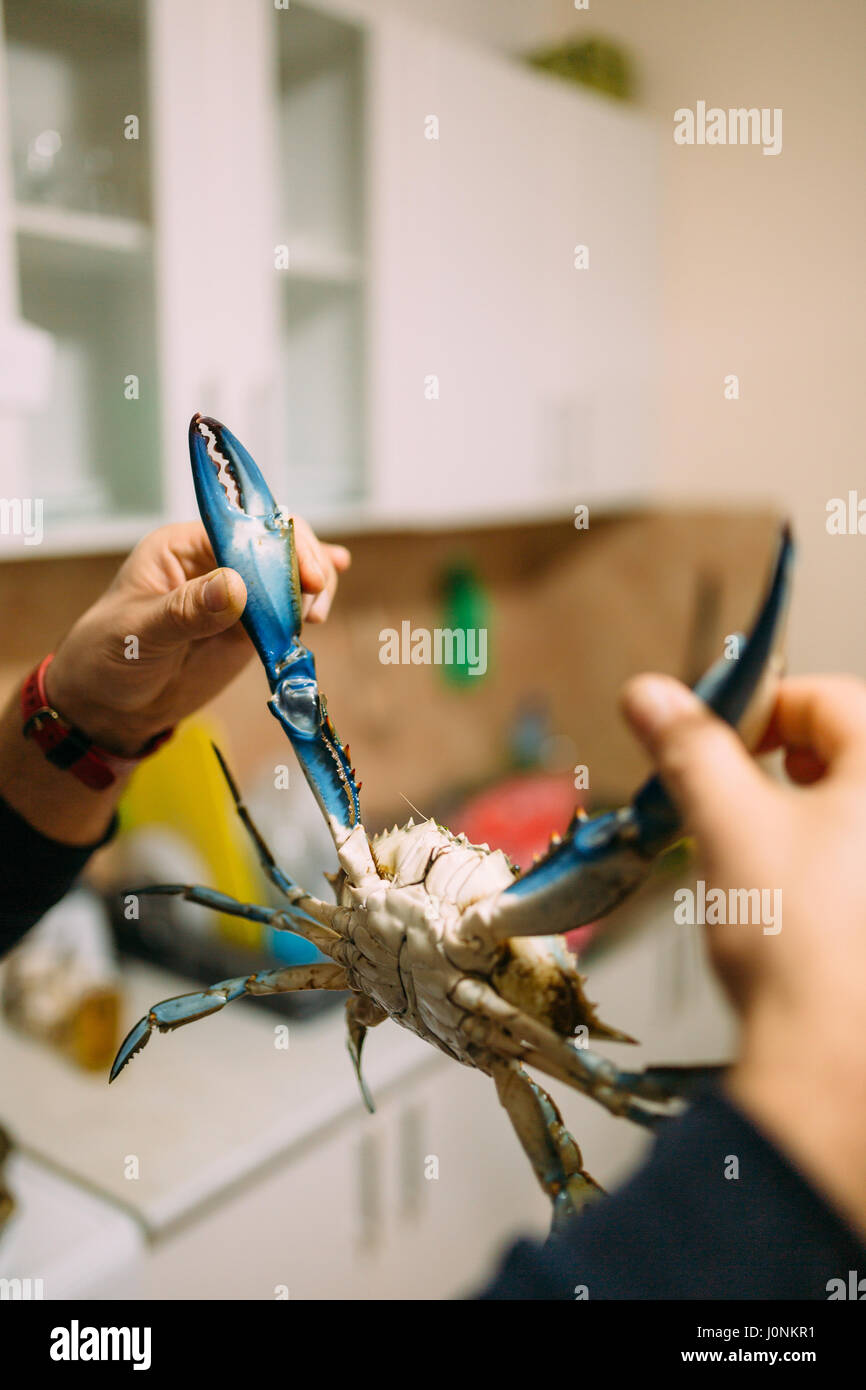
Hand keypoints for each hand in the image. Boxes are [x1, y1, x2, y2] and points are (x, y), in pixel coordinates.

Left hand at [46, 519, 349, 756]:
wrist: (110, 705)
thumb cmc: (108, 656)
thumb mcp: (140, 632)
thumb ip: (187, 610)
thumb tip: (236, 587)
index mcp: (184, 546)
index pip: (242, 528)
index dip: (279, 543)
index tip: (305, 572)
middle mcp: (214, 562)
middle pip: (275, 545)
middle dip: (304, 565)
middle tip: (316, 599)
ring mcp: (236, 594)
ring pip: (288, 574)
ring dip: (311, 588)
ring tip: (316, 617)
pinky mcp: (249, 627)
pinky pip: (286, 607)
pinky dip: (309, 600)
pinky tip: (331, 586)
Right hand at [621, 673, 865, 1235]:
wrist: (828, 1058)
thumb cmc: (796, 944)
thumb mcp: (727, 823)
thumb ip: (690, 747)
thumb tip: (650, 693)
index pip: (826, 698)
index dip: (759, 710)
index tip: (716, 743)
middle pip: (848, 745)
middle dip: (783, 761)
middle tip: (736, 794)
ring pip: (853, 805)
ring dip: (804, 808)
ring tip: (760, 850)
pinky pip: (858, 853)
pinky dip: (827, 855)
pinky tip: (794, 896)